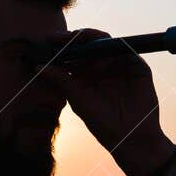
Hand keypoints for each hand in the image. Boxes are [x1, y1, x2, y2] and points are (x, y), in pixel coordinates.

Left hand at [39, 29, 175, 175]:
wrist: (130, 137)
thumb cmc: (102, 123)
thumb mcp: (77, 99)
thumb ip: (60, 79)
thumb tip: (38, 65)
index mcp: (88, 74)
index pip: (75, 52)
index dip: (63, 44)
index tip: (51, 39)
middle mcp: (104, 67)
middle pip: (89, 43)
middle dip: (75, 38)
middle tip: (62, 38)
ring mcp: (121, 65)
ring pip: (106, 43)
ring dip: (91, 40)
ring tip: (80, 47)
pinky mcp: (137, 66)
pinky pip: (124, 50)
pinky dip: (111, 50)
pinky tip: (100, 62)